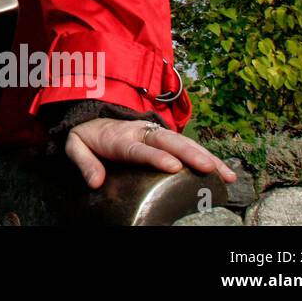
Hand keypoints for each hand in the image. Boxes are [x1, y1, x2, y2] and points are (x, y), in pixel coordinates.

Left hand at [64, 117, 237, 189]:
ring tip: (225, 174)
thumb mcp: (75, 145)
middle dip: (190, 154)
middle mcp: (141, 133)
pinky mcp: (165, 139)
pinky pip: (187, 147)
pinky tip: (223, 171)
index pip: (139, 148)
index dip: (156, 156)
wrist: (94, 118)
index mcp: (120, 138)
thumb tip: (95, 182)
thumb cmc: (88, 136)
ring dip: (206, 156)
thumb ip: (83, 162)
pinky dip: (207, 157)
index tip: (172, 166)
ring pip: (183, 143)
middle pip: (168, 142)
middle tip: (207, 168)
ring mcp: (155, 134)